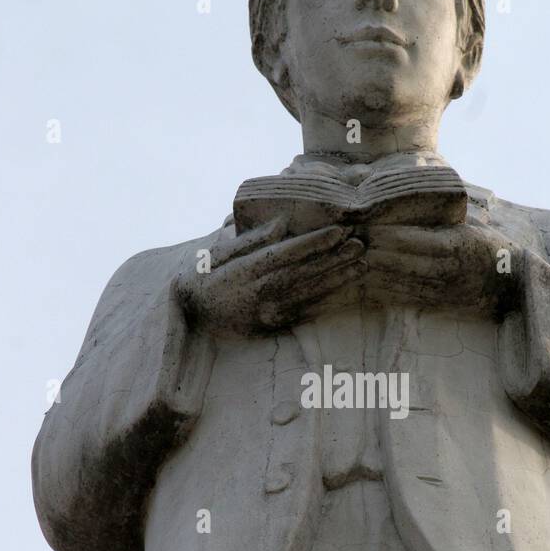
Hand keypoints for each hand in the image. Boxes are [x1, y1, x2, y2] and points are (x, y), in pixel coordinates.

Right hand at [176, 217, 366, 334]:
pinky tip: (345, 289)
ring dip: (337, 278)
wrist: (189, 316)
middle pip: (304, 273)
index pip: (286, 254)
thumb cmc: (203, 277)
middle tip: (360, 244)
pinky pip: (305, 311)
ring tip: (361, 264)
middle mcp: (259, 292)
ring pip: (309, 292)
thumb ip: (248, 240)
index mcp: (246, 270)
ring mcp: (268, 312)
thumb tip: (279, 225)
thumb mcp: (216, 254)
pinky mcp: (273, 325)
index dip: (314, 243)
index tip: (338, 231)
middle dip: (334, 259)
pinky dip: (326, 300)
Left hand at [362, 222, 518, 315]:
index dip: (390, 235)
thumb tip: (416, 191)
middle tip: (348, 242)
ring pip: (402, 282)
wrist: (512, 285)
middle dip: (374, 252)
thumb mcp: (473, 224)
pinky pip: (407, 297)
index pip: (418, 239)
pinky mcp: (438, 304)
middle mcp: (450, 269)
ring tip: (350, 261)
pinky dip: (385, 291)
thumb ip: (445, 213)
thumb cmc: (490, 246)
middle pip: (405, 261)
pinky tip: (366, 284)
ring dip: (374, 273)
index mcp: (459, 244)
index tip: (366, 226)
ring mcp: (443, 290)